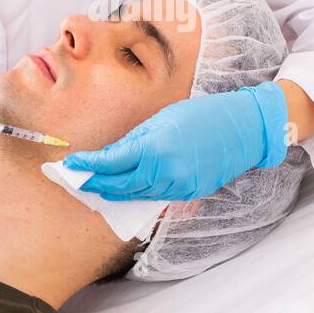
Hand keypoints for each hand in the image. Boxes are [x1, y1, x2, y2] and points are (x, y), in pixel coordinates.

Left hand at [62, 81, 289, 200]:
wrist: (242, 129)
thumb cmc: (202, 116)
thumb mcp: (162, 120)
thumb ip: (135, 141)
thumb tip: (111, 156)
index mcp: (155, 148)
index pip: (111, 163)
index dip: (88, 167)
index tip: (71, 166)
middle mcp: (165, 171)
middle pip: (120, 186)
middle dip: (96, 185)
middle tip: (77, 181)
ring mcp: (179, 186)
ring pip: (137, 195)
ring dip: (115, 192)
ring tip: (97, 187)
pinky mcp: (189, 193)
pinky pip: (157, 196)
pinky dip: (138, 194)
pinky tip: (126, 190)